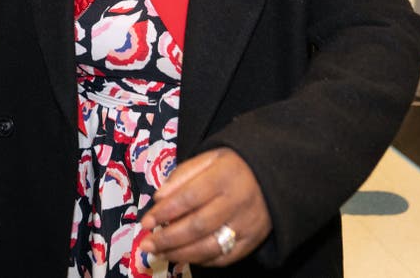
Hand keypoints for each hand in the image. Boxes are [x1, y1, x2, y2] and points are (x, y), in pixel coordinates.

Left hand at [139, 147, 271, 266]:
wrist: (273, 175)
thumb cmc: (234, 166)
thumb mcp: (209, 158)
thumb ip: (183, 175)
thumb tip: (159, 198)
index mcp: (224, 176)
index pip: (189, 197)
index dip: (165, 212)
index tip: (145, 222)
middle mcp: (237, 202)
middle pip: (197, 226)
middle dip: (168, 239)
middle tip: (147, 244)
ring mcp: (247, 224)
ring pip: (210, 246)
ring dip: (180, 254)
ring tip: (159, 253)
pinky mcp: (254, 241)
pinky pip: (225, 257)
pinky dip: (202, 260)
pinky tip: (184, 256)